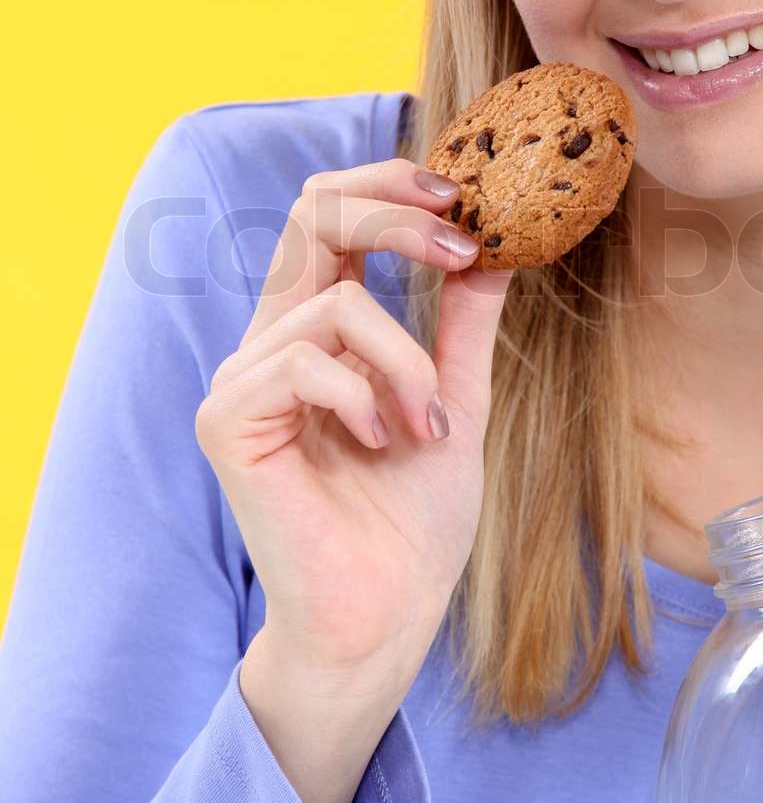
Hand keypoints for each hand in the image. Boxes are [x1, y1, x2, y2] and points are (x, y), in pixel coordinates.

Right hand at [194, 158, 513, 674]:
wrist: (386, 616)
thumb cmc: (414, 522)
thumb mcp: (457, 400)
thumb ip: (463, 324)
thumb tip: (494, 246)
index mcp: (319, 329)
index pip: (331, 214)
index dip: (389, 185)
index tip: (462, 196)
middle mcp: (273, 342)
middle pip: (312, 214)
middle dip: (396, 214)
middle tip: (464, 247)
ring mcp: (244, 380)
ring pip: (337, 304)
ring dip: (410, 363)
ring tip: (429, 428)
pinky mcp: (229, 423)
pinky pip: (305, 363)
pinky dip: (365, 397)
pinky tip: (382, 444)